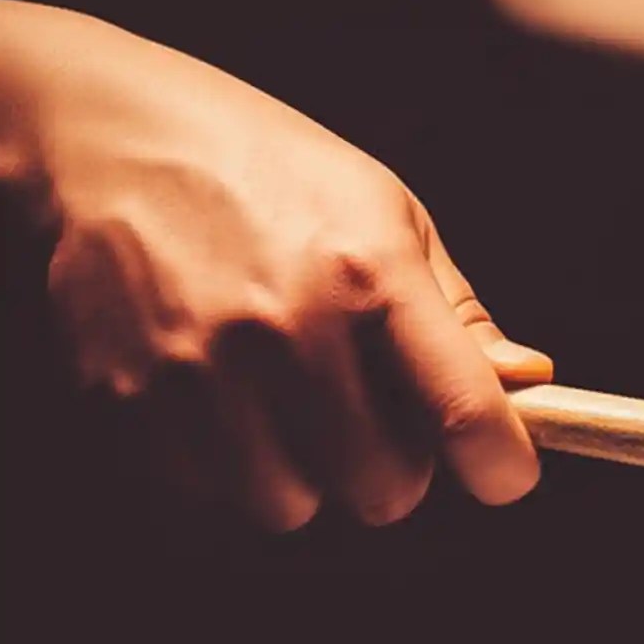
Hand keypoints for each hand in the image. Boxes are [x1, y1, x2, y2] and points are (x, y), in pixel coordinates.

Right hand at [0, 0, 551, 530]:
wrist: (116, 138)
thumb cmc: (273, 171)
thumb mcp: (389, 212)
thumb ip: (458, 314)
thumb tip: (527, 382)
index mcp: (371, 272)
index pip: (462, 410)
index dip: (501, 465)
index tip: (504, 473)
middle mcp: (290, 327)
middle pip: (384, 487)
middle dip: (396, 467)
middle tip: (375, 415)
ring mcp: (203, 368)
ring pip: (293, 506)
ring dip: (309, 474)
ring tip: (294, 403)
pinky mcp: (129, 396)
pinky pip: (209, 493)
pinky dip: (232, 466)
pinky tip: (230, 400)